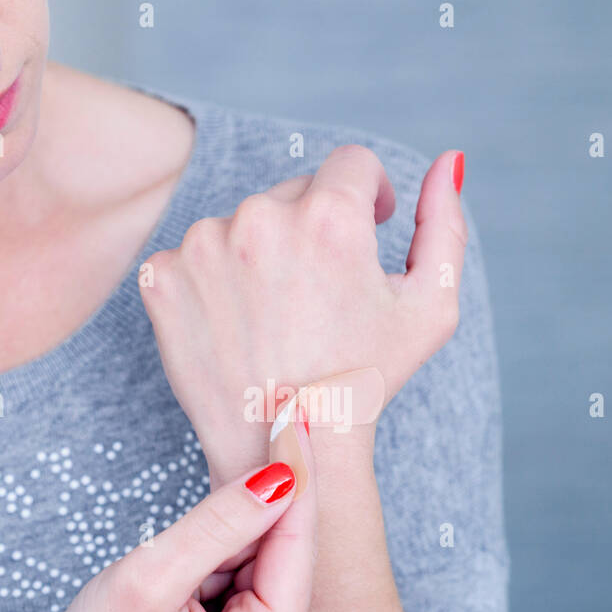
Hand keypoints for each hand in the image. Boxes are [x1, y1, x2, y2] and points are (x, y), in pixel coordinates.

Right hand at [30, 449, 316, 611]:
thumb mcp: (150, 579)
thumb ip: (220, 523)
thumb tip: (281, 474)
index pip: (295, 544)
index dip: (295, 470)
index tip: (300, 406)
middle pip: (283, 555)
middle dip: (252, 508)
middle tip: (255, 432)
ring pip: (262, 566)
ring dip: (223, 543)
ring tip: (173, 575)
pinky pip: (247, 585)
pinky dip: (218, 562)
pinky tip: (181, 577)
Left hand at [140, 145, 467, 484]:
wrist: (285, 449)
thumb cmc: (365, 380)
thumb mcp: (429, 308)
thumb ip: (445, 226)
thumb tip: (449, 161)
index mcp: (328, 217)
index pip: (352, 164)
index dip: (368, 196)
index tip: (367, 227)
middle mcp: (259, 219)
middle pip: (295, 193)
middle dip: (313, 230)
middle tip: (319, 298)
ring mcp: (203, 247)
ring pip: (243, 224)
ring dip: (261, 255)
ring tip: (276, 319)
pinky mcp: (163, 277)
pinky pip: (195, 256)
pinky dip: (214, 283)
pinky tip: (236, 327)